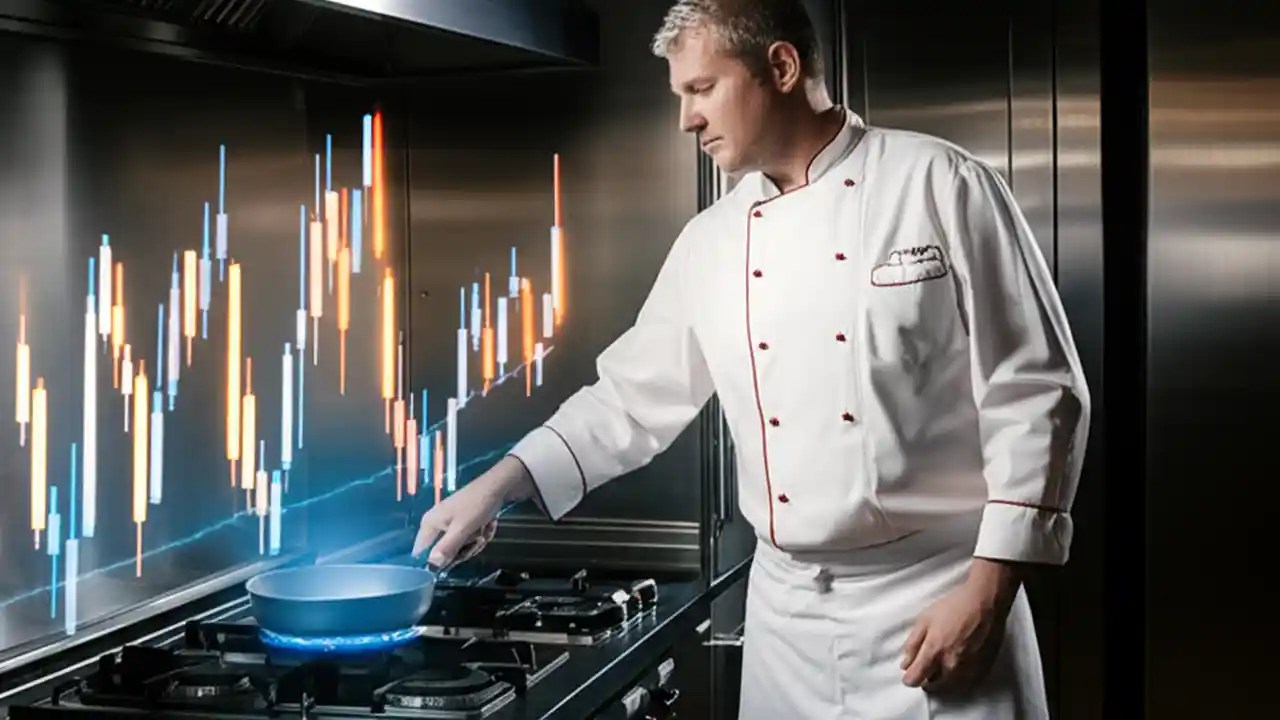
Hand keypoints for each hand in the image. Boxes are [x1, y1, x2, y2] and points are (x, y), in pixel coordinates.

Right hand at [411, 455, 534, 566]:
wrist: (499, 486)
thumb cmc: (477, 505)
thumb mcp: (462, 528)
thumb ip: (447, 547)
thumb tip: (431, 565)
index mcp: (430, 523)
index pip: (420, 552)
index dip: (433, 562)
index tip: (450, 564)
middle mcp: (436, 523)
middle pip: (444, 552)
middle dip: (463, 550)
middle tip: (476, 541)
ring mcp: (450, 522)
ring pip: (459, 546)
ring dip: (475, 542)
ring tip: (484, 531)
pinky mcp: (463, 521)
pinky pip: (468, 538)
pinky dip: (480, 535)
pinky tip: (487, 526)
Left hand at [900, 558, 1021, 693]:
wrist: (986, 603)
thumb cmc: (954, 606)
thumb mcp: (925, 619)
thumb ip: (913, 643)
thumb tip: (905, 663)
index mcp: (934, 651)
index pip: (915, 679)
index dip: (909, 677)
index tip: (910, 672)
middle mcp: (951, 665)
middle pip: (933, 687)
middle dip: (926, 679)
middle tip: (926, 667)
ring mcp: (968, 670)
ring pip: (950, 687)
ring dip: (942, 680)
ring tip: (941, 666)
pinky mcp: (983, 670)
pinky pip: (966, 683)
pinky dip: (958, 679)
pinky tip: (957, 666)